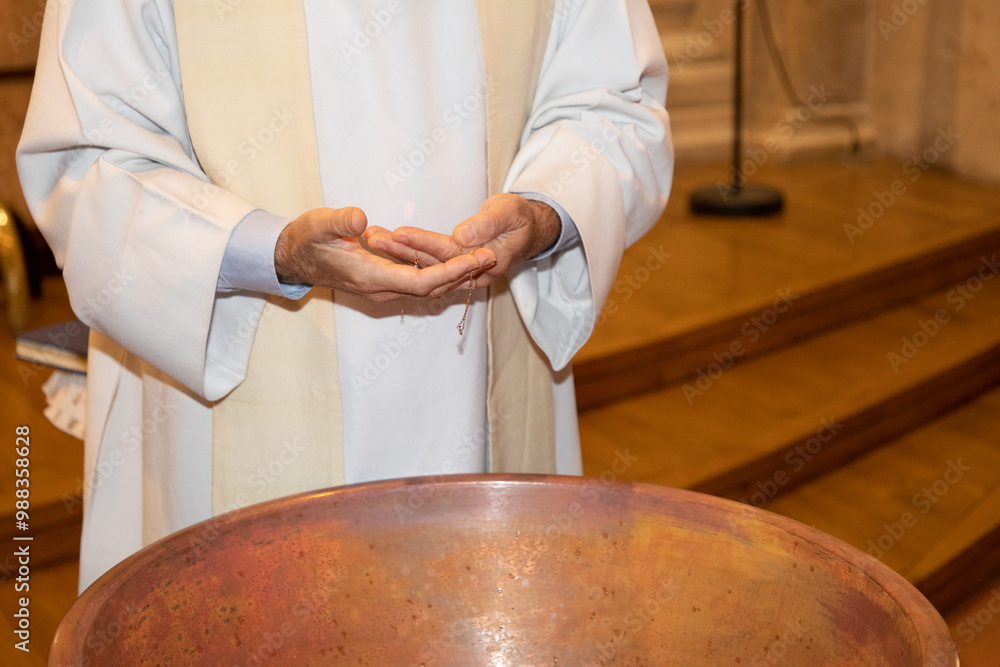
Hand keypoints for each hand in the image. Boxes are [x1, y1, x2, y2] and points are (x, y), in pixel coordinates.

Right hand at [274, 207, 495, 301]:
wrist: (292, 258)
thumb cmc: (306, 238)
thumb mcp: (319, 223)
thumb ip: (340, 222)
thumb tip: (362, 221)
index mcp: (371, 277)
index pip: (422, 280)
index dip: (451, 271)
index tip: (475, 258)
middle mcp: (381, 289)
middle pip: (432, 288)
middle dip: (463, 274)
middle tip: (493, 257)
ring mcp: (383, 288)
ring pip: (428, 288)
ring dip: (456, 277)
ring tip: (484, 261)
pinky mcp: (384, 283)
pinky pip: (420, 282)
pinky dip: (442, 275)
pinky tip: (459, 264)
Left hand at [364, 194, 560, 288]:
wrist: (525, 229)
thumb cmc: (518, 217)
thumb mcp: (508, 212)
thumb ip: (486, 224)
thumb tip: (462, 236)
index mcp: (488, 263)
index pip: (450, 255)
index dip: (424, 244)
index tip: (399, 233)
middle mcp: (473, 276)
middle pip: (432, 265)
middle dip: (401, 252)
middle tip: (373, 237)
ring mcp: (463, 276)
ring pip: (425, 267)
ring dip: (398, 255)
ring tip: (372, 238)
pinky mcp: (453, 271)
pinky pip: (427, 266)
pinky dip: (406, 255)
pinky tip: (386, 245)